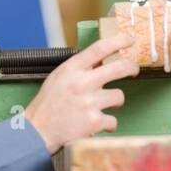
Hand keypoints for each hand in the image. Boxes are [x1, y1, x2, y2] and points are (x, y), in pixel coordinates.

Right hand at [23, 33, 138, 153]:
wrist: (37, 131)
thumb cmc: (48, 103)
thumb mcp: (58, 77)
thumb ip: (78, 69)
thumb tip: (102, 60)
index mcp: (71, 69)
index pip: (100, 48)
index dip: (119, 40)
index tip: (129, 39)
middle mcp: (82, 83)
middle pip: (120, 67)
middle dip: (131, 67)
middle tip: (133, 70)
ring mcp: (89, 103)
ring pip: (119, 96)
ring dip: (114, 102)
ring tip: (102, 105)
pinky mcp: (94, 122)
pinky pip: (113, 121)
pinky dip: (106, 124)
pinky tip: (96, 123)